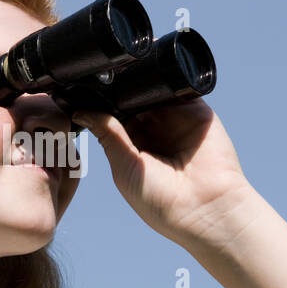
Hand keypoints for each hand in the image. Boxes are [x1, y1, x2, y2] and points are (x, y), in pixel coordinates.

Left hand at [71, 98, 253, 248]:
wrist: (205, 206)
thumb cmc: (162, 200)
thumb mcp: (124, 166)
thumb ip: (107, 134)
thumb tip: (81, 111)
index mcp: (133, 147)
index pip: (113, 116)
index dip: (99, 104)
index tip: (81, 92)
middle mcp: (154, 131)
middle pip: (131, 99)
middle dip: (117, 90)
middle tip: (102, 80)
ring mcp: (175, 119)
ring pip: (151, 89)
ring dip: (140, 83)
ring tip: (127, 81)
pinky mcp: (196, 110)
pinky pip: (178, 87)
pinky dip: (165, 80)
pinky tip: (153, 81)